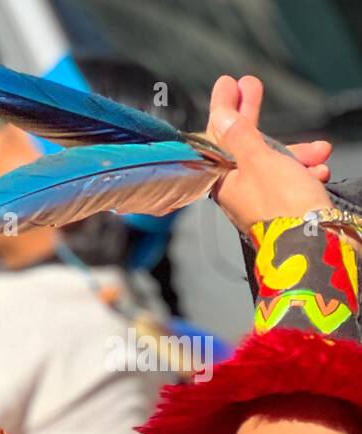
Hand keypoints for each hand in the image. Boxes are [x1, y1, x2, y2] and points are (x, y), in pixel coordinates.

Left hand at [206, 75, 332, 231]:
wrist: (313, 245)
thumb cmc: (283, 206)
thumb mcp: (260, 161)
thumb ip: (240, 137)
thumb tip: (220, 116)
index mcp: (223, 181)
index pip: (219, 137)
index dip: (224, 108)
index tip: (228, 84)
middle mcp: (238, 190)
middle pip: (244, 143)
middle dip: (253, 115)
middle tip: (252, 85)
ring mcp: (260, 199)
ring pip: (275, 161)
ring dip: (297, 153)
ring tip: (319, 151)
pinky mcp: (283, 206)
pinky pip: (293, 180)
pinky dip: (306, 173)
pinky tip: (319, 173)